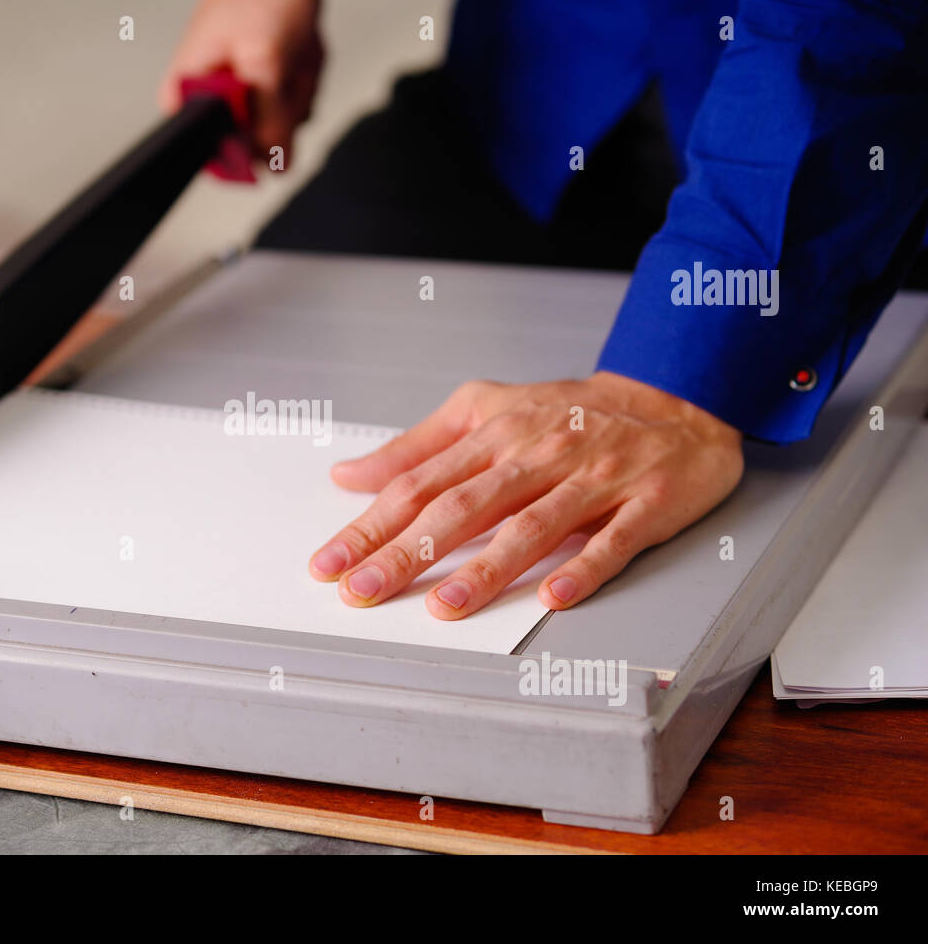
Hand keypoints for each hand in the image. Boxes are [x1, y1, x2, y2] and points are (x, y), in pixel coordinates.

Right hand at [158, 0, 323, 163]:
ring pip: (281, 129)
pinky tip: (296, 60)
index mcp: (188, 93)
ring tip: (287, 58)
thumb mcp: (264, 61)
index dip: (238, 153)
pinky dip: (304, 84)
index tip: (260, 130)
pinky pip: (295, 109)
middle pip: (253, 146)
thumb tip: (276, 162)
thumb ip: (268, 119)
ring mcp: (243, 97)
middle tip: (277, 75)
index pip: (205, 153)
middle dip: (278, 112)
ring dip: (296, 93)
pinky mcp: (267, 91)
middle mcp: (213, 100)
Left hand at [308, 373, 743, 617]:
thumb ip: (417, 446)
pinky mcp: (646, 502)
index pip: (421, 483)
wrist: (673, 398)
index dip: (372, 524)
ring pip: (533, 526)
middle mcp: (537, 455)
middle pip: (463, 507)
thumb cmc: (569, 412)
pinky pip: (614, 539)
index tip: (332, 561)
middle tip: (363, 591)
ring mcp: (593, 478)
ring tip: (444, 606)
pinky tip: (554, 595)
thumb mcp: (485, 408)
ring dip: (487, 568)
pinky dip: (585, 568)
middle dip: (408, 552)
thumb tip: (349, 474)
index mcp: (494, 433)